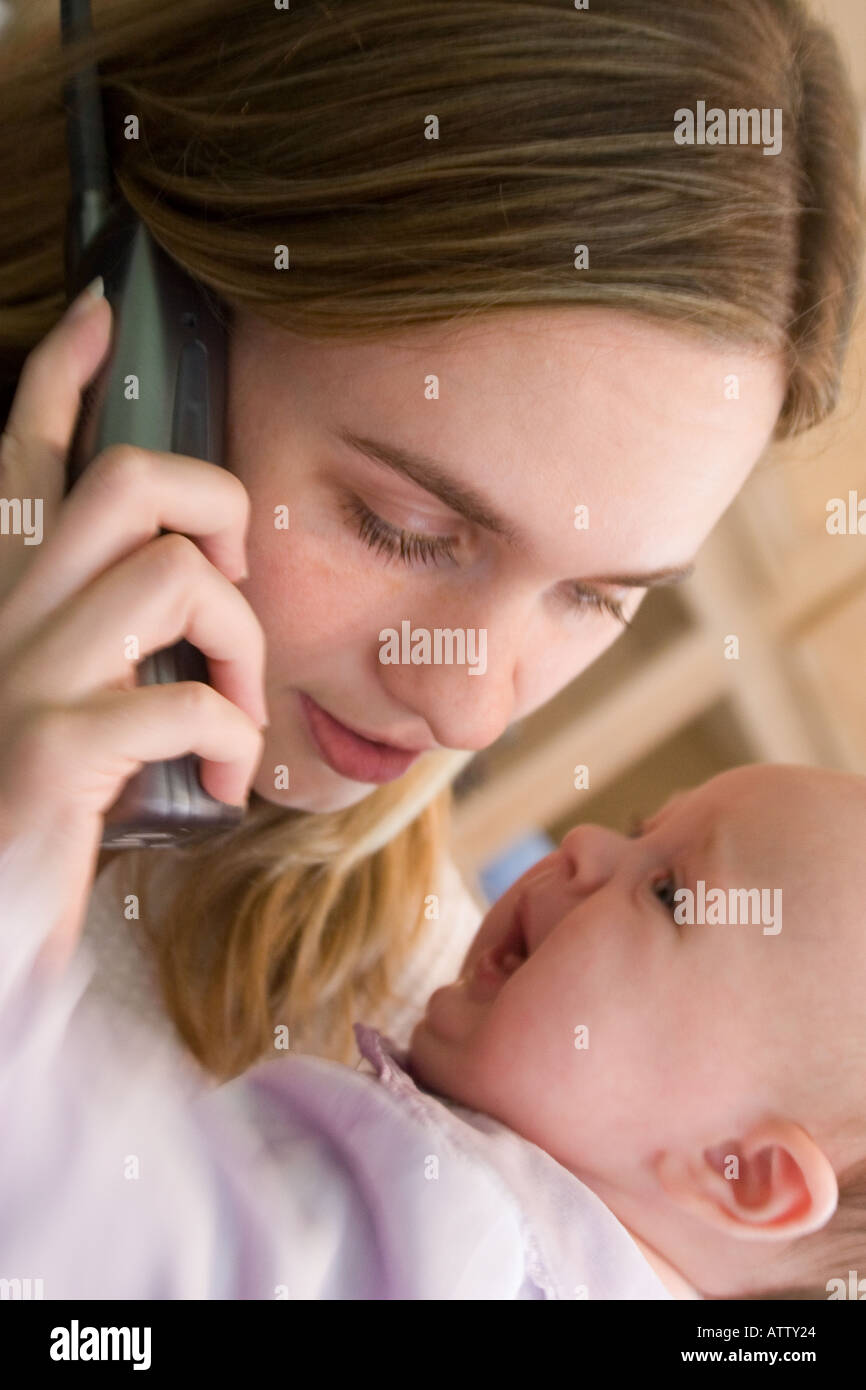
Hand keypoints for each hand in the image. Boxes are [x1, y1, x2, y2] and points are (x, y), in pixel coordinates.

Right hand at [0, 281, 267, 970]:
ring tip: (235, 709)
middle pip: (127, 484)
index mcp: (5, 610)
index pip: (22, 463)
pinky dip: (233, 737)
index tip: (98, 314)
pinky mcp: (51, 753)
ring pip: (175, 576)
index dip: (60, 379)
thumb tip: (195, 607)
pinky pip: (187, 698)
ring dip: (241, 641)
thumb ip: (109, 655)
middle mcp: (2, 625)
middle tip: (237, 573)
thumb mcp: (65, 722)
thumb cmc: (30, 835)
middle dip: (219, 503)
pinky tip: (223, 782)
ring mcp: (21, 683)